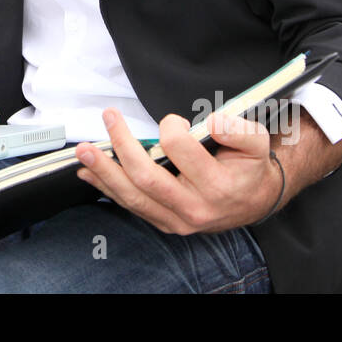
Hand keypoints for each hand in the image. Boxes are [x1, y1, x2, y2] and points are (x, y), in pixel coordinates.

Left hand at [73, 108, 280, 233]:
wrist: (254, 202)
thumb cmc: (249, 169)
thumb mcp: (257, 143)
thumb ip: (239, 129)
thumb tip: (211, 122)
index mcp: (217, 186)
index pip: (180, 150)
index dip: (171, 127)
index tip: (173, 120)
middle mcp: (194, 208)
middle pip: (146, 177)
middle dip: (121, 146)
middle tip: (109, 118)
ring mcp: (176, 220)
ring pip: (132, 197)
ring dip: (104, 172)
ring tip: (83, 152)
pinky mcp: (163, 222)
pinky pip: (130, 205)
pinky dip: (107, 188)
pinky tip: (90, 173)